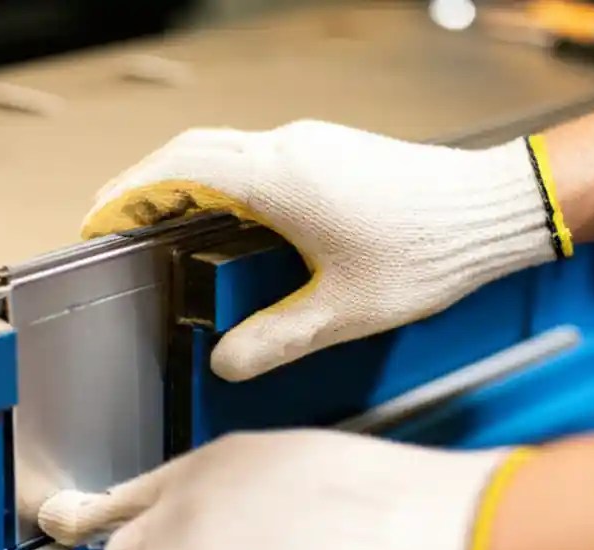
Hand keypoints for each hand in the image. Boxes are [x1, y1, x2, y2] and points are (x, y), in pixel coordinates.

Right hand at [81, 120, 562, 381]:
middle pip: (192, 152)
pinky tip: (229, 219)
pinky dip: (224, 181)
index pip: (177, 169)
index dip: (128, 192)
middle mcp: (290, 150)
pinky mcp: (333, 152)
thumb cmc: (431, 250)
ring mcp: (313, 145)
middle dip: (146, 184)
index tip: (99, 218)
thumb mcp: (344, 311)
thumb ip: (276, 339)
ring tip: (164, 222)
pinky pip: (258, 157)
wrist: (494, 211)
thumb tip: (230, 361)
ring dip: (186, 179)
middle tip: (119, 221)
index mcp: (280, 178)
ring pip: (225, 150)